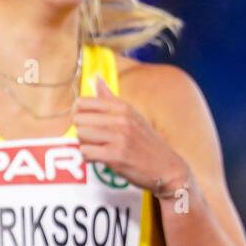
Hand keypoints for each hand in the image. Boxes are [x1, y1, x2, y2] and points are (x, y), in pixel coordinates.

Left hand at [74, 76, 190, 198]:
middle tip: (94, 139)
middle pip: (78, 120)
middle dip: (81, 131)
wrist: (167, 167)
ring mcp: (119, 137)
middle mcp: (121, 119)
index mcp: (122, 107)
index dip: (79, 114)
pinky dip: (89, 157)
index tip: (87, 122)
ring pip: (81, 136)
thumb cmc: (145, 141)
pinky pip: (86, 153)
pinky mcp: (116, 156)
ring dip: (85, 145)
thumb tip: (95, 78)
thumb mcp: (131, 115)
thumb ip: (109, 98)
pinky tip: (100, 158)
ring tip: (98, 148)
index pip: (83, 103)